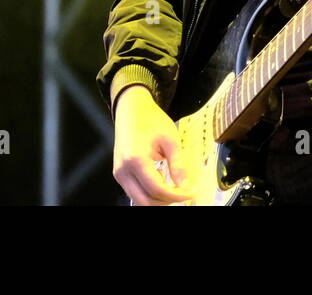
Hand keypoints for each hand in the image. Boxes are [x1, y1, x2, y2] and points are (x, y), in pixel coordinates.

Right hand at [112, 87, 194, 204]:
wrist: (132, 109)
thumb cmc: (151, 120)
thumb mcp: (170, 140)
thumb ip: (178, 166)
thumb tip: (186, 187)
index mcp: (135, 159)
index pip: (157, 189)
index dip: (177, 195)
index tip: (192, 191)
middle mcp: (123, 170)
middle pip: (145, 202)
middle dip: (167, 201)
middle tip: (184, 193)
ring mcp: (119, 174)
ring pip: (139, 201)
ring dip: (158, 200)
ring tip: (173, 187)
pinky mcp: (120, 174)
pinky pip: (135, 193)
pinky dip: (150, 194)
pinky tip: (162, 182)